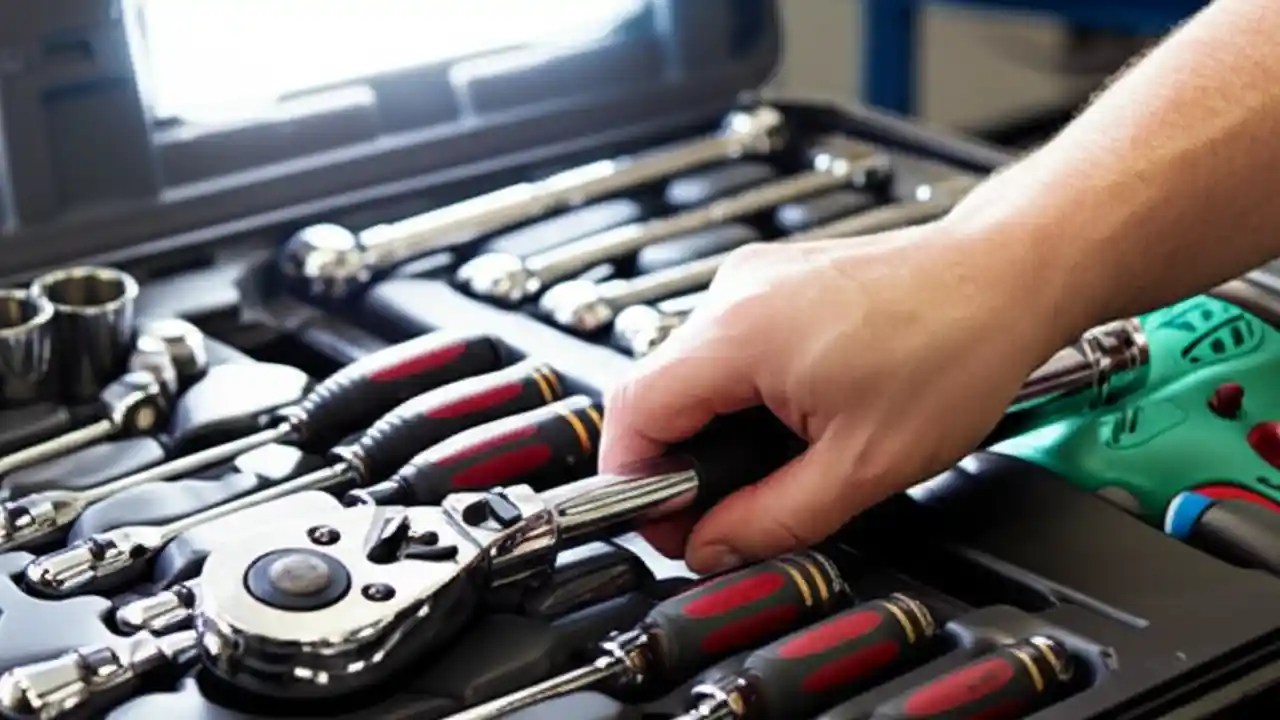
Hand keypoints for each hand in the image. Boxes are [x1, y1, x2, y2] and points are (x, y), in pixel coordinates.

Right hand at [601, 218, 1085, 573]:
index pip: (632, 415)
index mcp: (740, 335)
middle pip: (654, 393)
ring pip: (687, 371)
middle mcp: (733, 294)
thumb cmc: (956, 349)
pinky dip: (734, 393)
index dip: (635, 482)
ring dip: (707, 428)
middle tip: (715, 514)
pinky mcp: (772, 280)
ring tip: (764, 465)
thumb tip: (712, 548)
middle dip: (673, 463)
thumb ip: (772, 520)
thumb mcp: (863, 466)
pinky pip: (722, 345)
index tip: (665, 523)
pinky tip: (784, 419)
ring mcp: (751, 280)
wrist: (1005, 276)